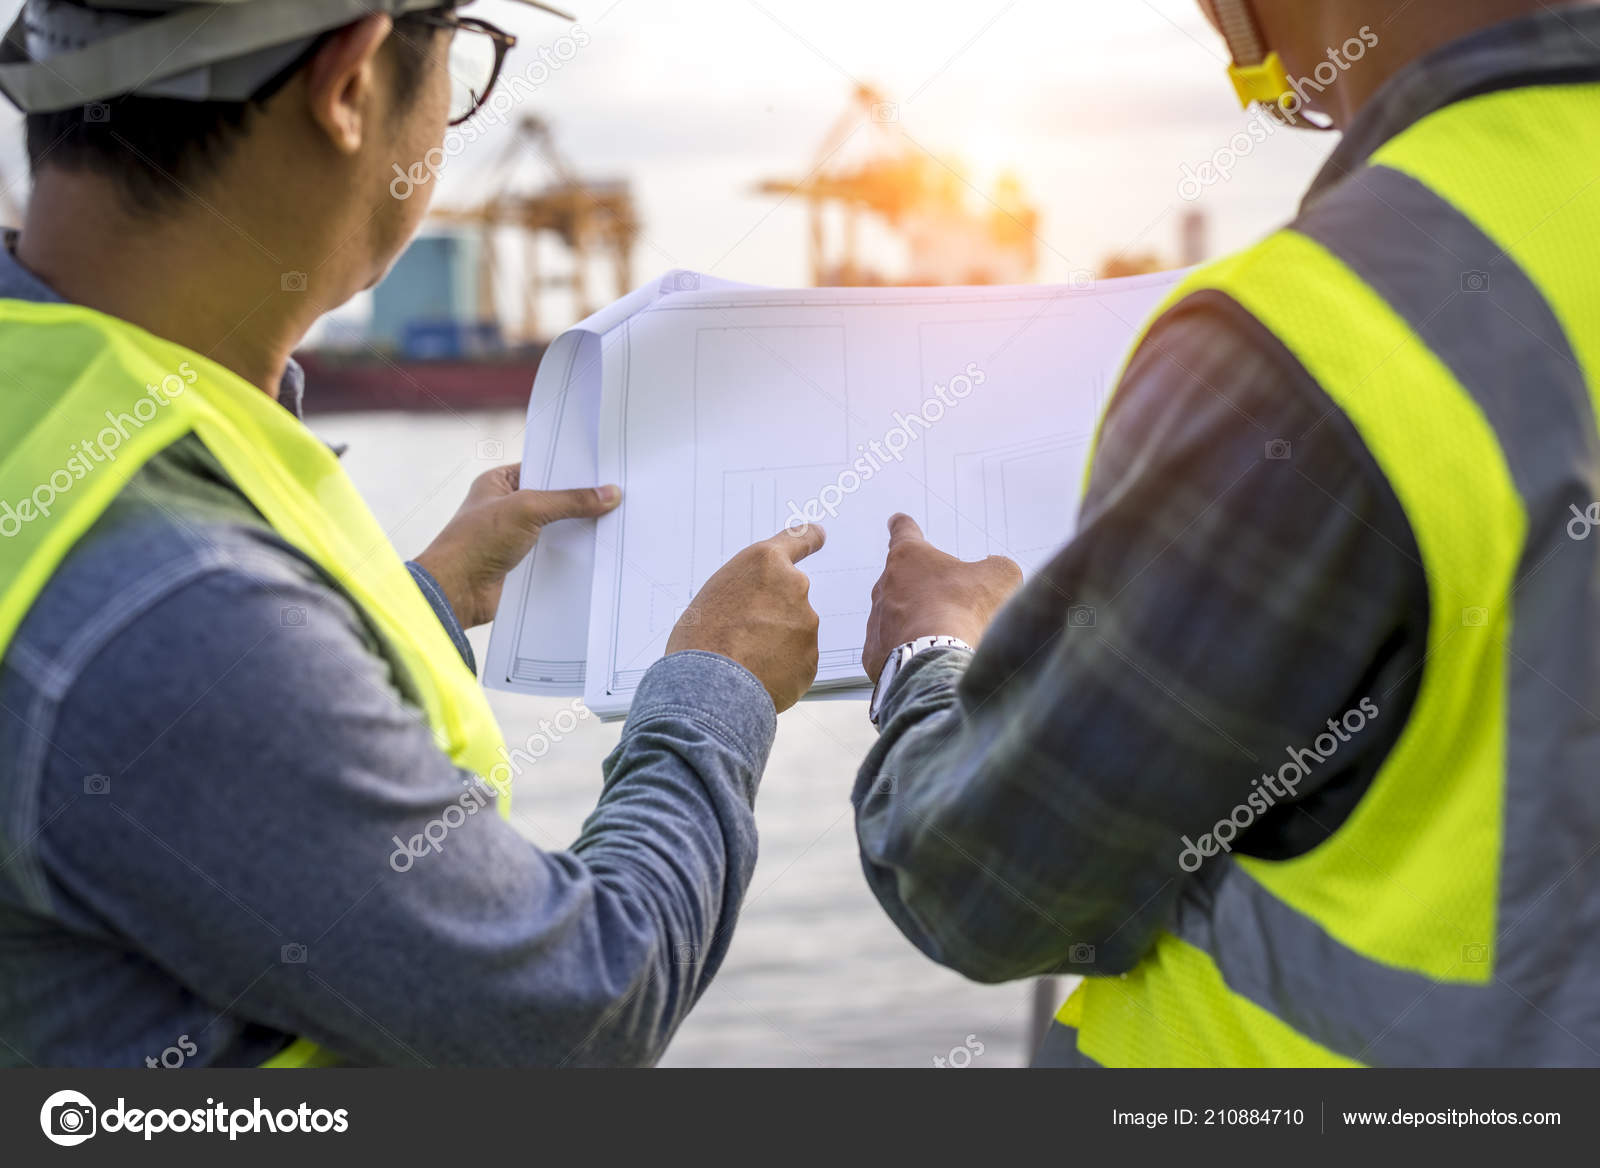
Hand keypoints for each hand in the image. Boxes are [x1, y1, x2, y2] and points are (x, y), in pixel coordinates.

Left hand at [415, 465, 620, 628]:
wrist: (456, 591)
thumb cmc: (475, 541)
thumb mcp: (527, 509)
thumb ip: (569, 501)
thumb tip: (608, 494)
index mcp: (499, 483)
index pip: (543, 469)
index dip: (572, 471)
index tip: (605, 472)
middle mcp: (507, 507)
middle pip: (553, 500)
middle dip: (580, 502)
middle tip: (618, 496)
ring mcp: (515, 536)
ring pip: (556, 528)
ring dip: (578, 530)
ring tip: (616, 523)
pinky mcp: (523, 563)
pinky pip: (555, 553)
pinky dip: (573, 554)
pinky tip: (598, 551)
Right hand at [666, 525, 825, 712]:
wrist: (709, 687)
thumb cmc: (700, 639)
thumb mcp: (716, 595)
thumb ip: (748, 592)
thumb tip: (759, 609)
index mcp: (766, 563)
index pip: (798, 539)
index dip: (809, 538)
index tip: (818, 535)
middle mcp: (794, 586)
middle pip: (790, 599)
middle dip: (774, 615)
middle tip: (741, 636)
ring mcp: (807, 623)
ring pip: (793, 634)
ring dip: (776, 645)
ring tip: (743, 661)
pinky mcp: (812, 659)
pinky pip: (797, 663)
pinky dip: (781, 670)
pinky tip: (757, 677)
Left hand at [862, 513, 1021, 680]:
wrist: (936, 658)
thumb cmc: (964, 611)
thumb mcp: (999, 576)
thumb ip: (997, 566)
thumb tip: (994, 569)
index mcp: (909, 556)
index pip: (903, 531)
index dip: (904, 526)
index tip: (898, 522)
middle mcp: (885, 584)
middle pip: (903, 580)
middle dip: (924, 590)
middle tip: (950, 605)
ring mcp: (877, 619)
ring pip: (897, 616)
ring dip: (916, 622)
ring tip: (943, 637)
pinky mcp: (873, 652)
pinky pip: (892, 648)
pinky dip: (909, 652)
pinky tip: (928, 658)